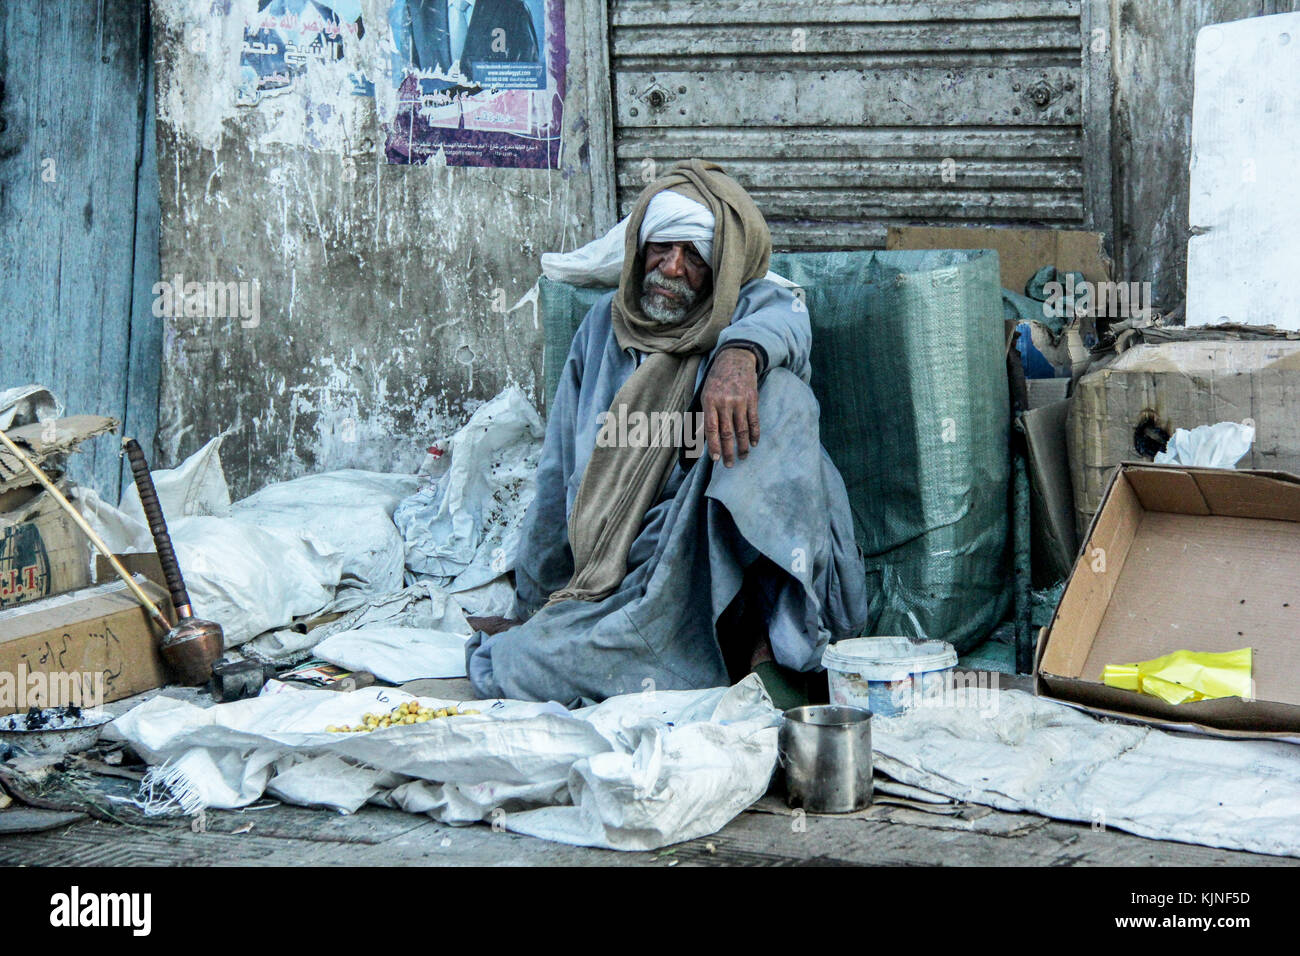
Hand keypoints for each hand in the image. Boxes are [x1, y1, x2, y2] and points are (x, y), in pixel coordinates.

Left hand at [701, 347, 759, 466]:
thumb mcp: (705, 393)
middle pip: (727, 433)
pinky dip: (754, 434)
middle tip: (730, 464)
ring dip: (742, 446)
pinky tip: (753, 443)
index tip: (716, 459)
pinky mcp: (752, 399)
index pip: (711, 429)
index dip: (713, 446)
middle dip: (728, 451)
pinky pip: (754, 420)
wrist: (735, 358)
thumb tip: (700, 437)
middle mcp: (725, 402)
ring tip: (742, 457)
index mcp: (710, 401)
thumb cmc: (717, 379)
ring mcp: (740, 400)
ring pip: (742, 429)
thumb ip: (704, 414)